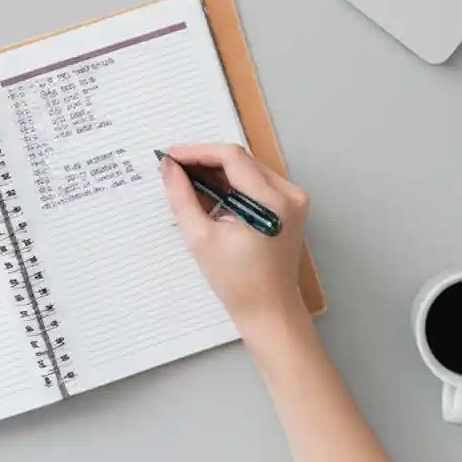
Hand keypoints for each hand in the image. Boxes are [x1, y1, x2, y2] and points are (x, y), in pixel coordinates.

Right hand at [159, 144, 308, 336]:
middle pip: (240, 160)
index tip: (170, 157)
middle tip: (173, 169)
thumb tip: (168, 167)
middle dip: (205, 161)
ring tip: (187, 182)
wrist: (269, 309)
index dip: (197, 152)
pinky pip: (256, 182)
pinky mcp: (289, 207)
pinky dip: (231, 184)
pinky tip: (210, 194)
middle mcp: (289, 193)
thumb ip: (182, 197)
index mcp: (271, 201)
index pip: (231, 157)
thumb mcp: (200, 237)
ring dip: (217, 172)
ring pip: (247, 169)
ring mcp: (293, 199)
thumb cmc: (236, 280)